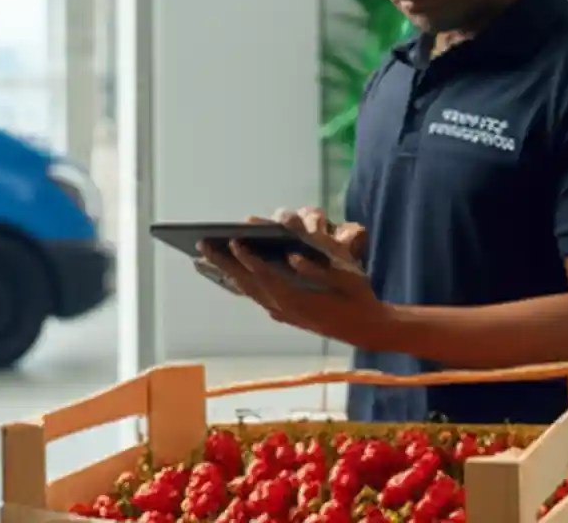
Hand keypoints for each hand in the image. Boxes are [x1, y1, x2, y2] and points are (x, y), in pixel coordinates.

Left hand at [195, 209, 391, 347]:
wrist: (365, 327)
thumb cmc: (358, 296)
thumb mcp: (347, 278)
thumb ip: (319, 270)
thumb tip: (293, 257)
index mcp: (298, 297)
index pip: (266, 274)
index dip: (249, 257)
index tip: (233, 241)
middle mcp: (283, 307)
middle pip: (248, 283)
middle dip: (224, 263)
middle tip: (202, 246)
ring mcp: (281, 312)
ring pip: (247, 290)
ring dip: (225, 274)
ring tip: (204, 258)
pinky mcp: (282, 313)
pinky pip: (254, 295)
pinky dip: (238, 283)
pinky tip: (226, 273)